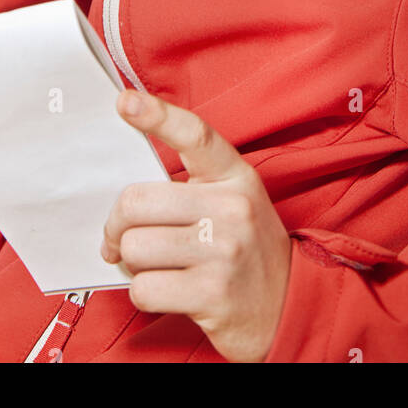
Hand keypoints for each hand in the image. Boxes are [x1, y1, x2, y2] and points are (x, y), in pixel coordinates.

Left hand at [101, 89, 292, 362]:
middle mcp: (232, 208)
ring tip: (153, 266)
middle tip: (119, 239)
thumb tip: (123, 198)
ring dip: (131, 263)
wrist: (290, 306)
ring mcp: (223, 251)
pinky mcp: (212, 294)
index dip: (157, 115)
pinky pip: (144, 288)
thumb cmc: (245, 248)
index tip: (125, 101)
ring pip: (135, 247)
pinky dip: (143, 292)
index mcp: (234, 176)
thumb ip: (190, 187)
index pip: (194, 135)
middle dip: (116, 226)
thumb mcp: (233, 202)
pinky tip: (166, 290)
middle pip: (137, 202)